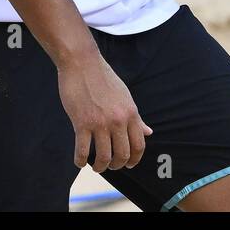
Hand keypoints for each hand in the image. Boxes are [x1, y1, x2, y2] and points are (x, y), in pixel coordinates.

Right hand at [58, 52, 151, 171]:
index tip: (128, 164)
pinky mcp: (81, 123)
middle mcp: (118, 120)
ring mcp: (100, 123)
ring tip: (96, 167)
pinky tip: (79, 161)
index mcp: (131, 113)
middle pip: (122, 154)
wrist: (82, 63)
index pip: (139, 144)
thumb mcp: (125, 97)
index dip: (135, 159)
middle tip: (110, 166)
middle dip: (117, 166)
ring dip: (100, 167)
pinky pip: (83, 151)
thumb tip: (149, 132)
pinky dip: (80, 161)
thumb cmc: (103, 78)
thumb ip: (136, 117)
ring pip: (104, 157)